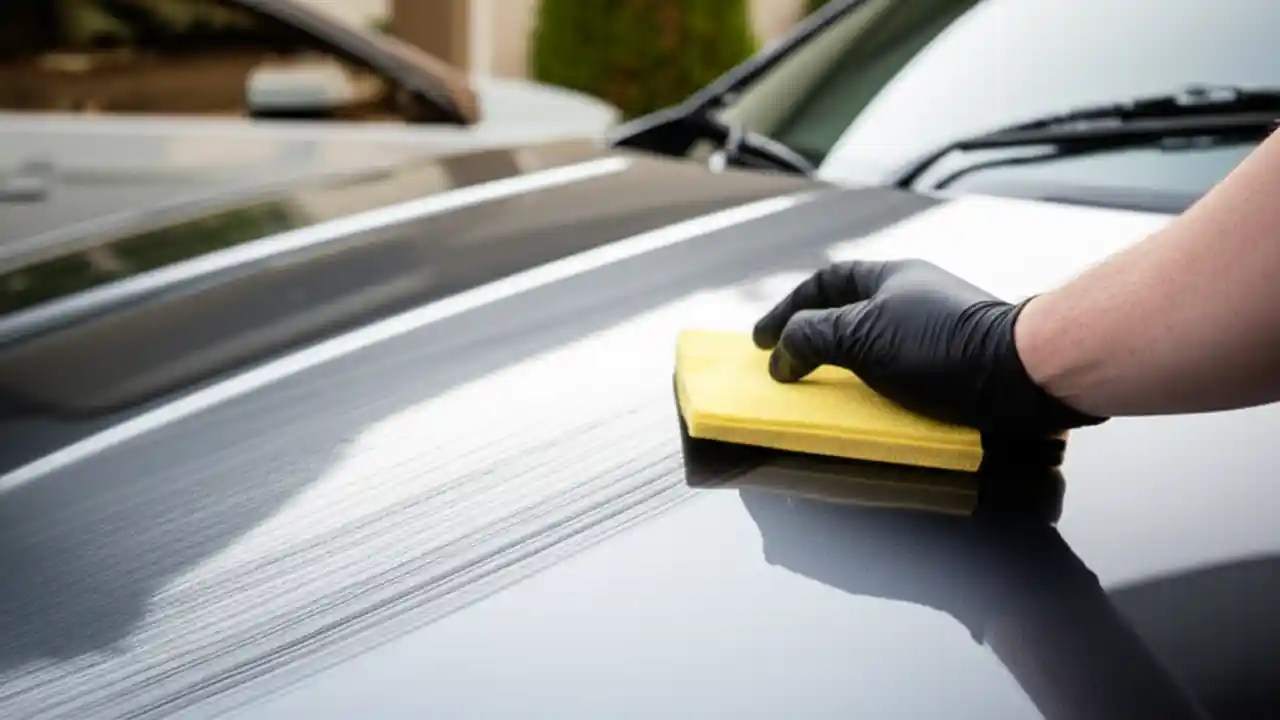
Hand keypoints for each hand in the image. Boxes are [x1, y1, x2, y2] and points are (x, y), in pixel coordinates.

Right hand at [752, 260, 1103, 434]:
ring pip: (875, 347)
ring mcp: (936, 332)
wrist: (1021, 377)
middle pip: (849, 314)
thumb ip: (810, 338)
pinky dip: (876, 390)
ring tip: (824, 395)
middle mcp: (913, 298)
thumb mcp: (859, 335)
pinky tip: (870, 410)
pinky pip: (902, 374)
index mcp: (890, 277)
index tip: (762, 341)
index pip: (825, 283)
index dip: (787, 310)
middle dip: (815, 339)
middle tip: (789, 367)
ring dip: (845, 370)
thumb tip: (781, 355)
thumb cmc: (941, 346)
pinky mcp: (956, 367)